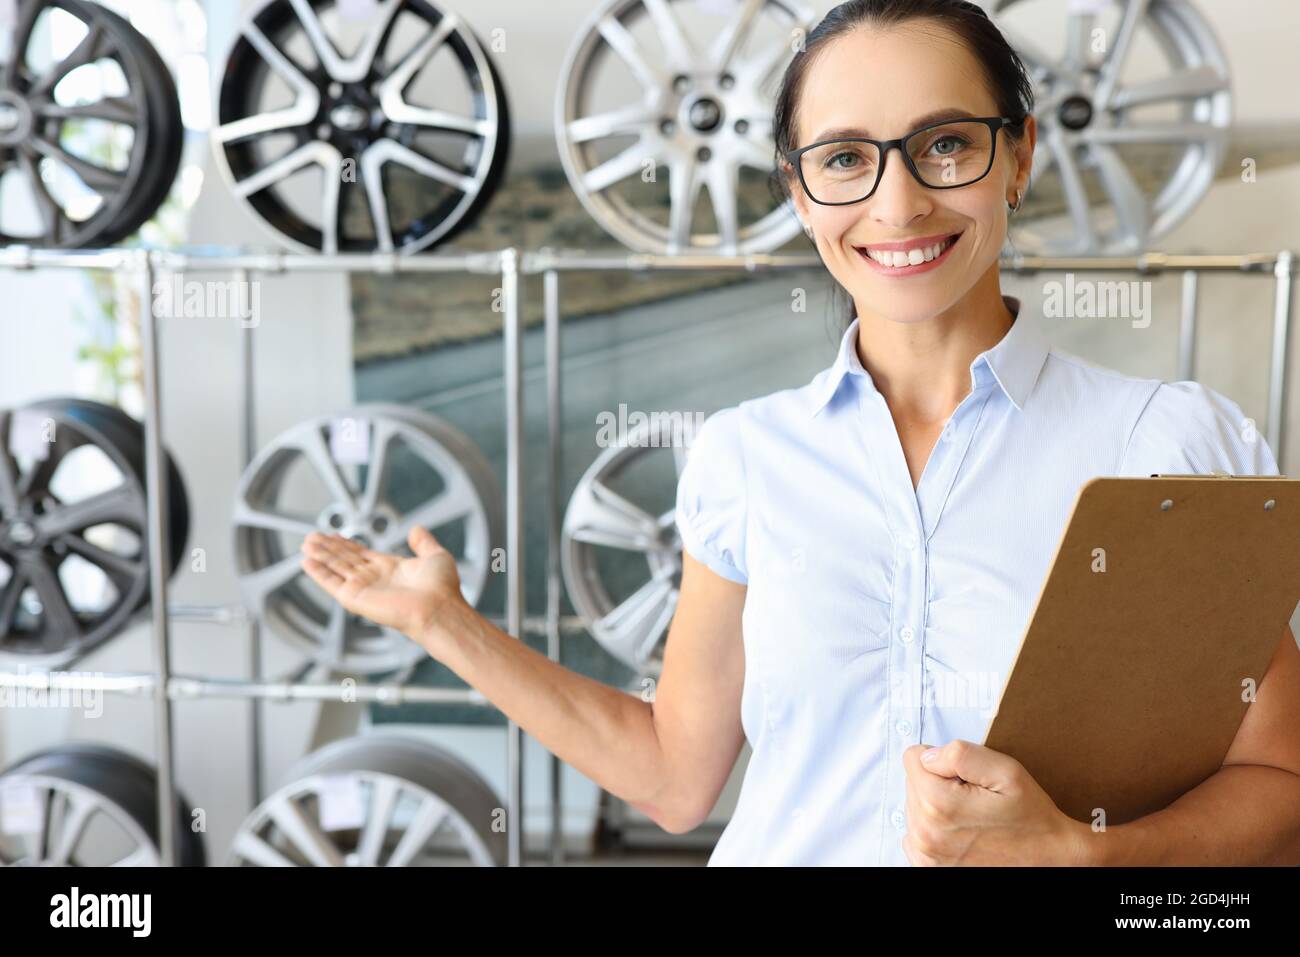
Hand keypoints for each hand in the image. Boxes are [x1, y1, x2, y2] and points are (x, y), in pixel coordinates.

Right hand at [299, 526, 465, 651]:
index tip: (334, 536)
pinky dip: (318, 573)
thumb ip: (424, 542)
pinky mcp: (355, 598)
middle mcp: (375, 578)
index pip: (362, 554)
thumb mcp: (435, 556)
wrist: (438, 608)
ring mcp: (364, 588)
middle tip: (312, 537)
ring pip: (336, 568)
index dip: (347, 544)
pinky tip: (307, 562)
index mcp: (391, 568)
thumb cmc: (441, 588)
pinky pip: (332, 583)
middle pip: (345, 559)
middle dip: (328, 548)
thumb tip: (417, 529)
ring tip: (306, 544)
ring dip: (320, 556)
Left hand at [901, 739, 1087, 865]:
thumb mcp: (1006, 771)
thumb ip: (961, 754)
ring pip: (913, 805)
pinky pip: (915, 830)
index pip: (913, 757)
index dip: (943, 761)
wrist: (1048, 860)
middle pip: (912, 781)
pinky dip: (933, 826)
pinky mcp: (928, 866)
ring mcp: (925, 854)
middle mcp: (926, 832)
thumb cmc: (1030, 817)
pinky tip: (960, 831)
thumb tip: (928, 755)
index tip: (966, 776)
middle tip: (973, 796)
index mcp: (940, 804)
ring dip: (936, 804)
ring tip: (970, 815)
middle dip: (939, 781)